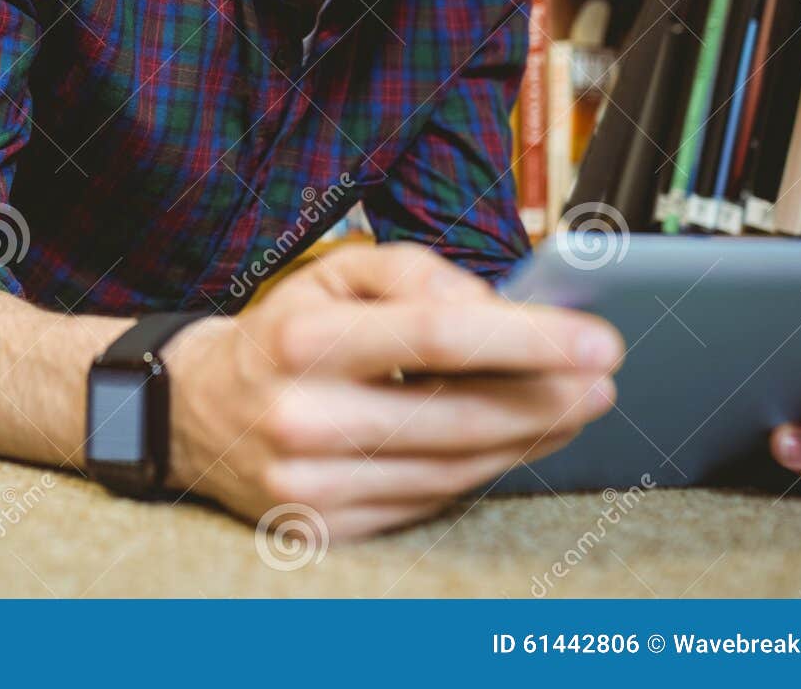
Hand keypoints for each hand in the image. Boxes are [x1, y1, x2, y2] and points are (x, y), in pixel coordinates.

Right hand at [163, 242, 623, 539]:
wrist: (196, 412)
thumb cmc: (282, 332)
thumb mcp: (332, 274)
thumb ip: (415, 272)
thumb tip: (490, 308)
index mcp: (301, 340)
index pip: (437, 337)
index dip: (528, 339)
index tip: (597, 340)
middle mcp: (302, 416)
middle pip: (458, 414)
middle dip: (547, 397)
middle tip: (604, 379)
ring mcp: (312, 483)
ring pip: (454, 467)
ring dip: (528, 437)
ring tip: (573, 406)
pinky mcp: (326, 527)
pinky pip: (430, 499)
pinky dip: (481, 469)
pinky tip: (513, 440)